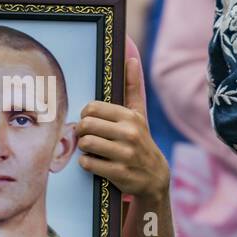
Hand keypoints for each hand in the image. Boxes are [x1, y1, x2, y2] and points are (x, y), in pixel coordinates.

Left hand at [75, 57, 168, 201]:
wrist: (155, 177)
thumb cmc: (141, 141)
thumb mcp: (139, 115)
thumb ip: (132, 88)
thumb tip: (131, 59)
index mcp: (130, 117)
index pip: (92, 108)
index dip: (85, 115)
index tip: (90, 121)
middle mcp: (129, 134)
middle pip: (86, 125)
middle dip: (81, 131)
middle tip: (85, 136)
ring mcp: (125, 154)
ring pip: (86, 143)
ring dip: (83, 147)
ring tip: (90, 148)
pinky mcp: (119, 173)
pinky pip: (88, 163)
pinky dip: (86, 163)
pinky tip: (94, 162)